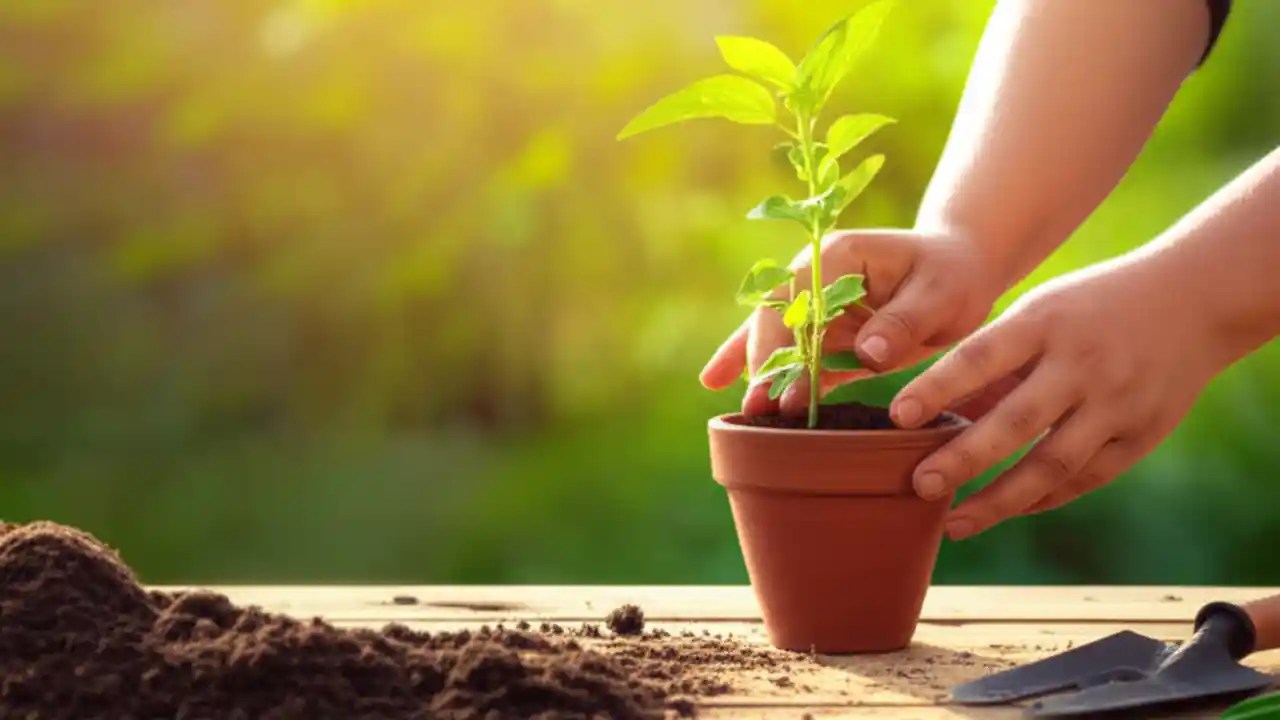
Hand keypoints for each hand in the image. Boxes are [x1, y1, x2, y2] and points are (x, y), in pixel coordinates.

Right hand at [700, 228, 1005, 416]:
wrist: (965, 271)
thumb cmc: (955, 275)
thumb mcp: (940, 294)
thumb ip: (903, 322)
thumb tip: (867, 354)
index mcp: (837, 257)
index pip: (794, 297)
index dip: (778, 337)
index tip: (773, 377)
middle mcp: (818, 279)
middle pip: (776, 321)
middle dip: (763, 363)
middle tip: (756, 408)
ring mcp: (822, 309)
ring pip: (779, 342)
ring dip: (762, 374)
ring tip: (746, 413)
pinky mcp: (832, 336)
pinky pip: (799, 360)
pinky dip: (780, 380)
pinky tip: (753, 405)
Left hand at [893, 254, 1228, 539]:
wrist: (1193, 300)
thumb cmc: (1090, 307)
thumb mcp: (1040, 311)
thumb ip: (994, 360)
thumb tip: (937, 414)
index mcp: (1045, 322)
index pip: (981, 357)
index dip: (938, 388)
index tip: (897, 416)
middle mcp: (1081, 365)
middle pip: (1016, 422)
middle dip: (963, 459)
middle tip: (918, 486)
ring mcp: (1116, 403)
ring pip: (1052, 463)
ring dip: (999, 500)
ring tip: (954, 523)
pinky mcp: (1142, 434)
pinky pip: (1085, 477)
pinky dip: (1042, 498)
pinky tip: (1006, 511)